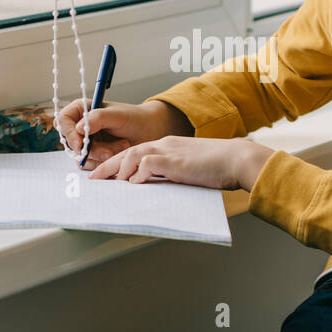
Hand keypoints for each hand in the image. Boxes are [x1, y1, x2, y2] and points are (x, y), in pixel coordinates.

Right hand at [56, 99, 182, 166]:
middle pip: (70, 143)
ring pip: (80, 157)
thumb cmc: (135, 118)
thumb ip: (98, 118)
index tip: (81, 144)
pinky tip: (119, 154)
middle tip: (109, 151)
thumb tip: (79, 128)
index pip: (62, 120)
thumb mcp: (118, 115)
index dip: (68, 133)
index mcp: (82, 110)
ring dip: (101, 156)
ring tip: (122, 147)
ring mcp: (86, 143)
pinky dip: (105, 163)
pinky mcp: (94, 156)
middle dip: (91, 150)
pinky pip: (90, 165)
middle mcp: (81, 127)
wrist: (149, 132)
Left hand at [86, 137, 274, 190]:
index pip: (137, 151)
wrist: (237, 158)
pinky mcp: (175, 161)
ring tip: (108, 184)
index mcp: (169, 145)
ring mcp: (170, 151)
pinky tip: (133, 183)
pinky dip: (138, 174)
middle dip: (109, 165)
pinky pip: (148, 164)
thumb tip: (159, 187)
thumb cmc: (220, 166)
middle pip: (129, 151)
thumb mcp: (191, 169)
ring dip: (119, 170)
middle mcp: (166, 144)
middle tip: (94, 178)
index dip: (120, 162)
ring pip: (133, 155)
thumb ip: (174, 173)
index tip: (108, 174)